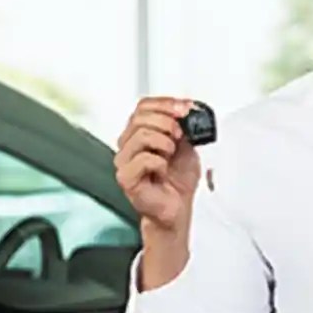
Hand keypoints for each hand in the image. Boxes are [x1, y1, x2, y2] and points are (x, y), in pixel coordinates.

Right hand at [114, 97, 201, 230]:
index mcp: (139, 132)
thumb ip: (184, 126)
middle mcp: (128, 144)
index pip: (144, 106)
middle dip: (167, 122)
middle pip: (141, 117)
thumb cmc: (178, 181)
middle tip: (180, 135)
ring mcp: (124, 161)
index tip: (185, 109)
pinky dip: (160, 163)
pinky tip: (162, 171)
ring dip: (165, 143)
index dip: (166, 104)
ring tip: (171, 155)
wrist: (178, 208)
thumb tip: (188, 108)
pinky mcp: (126, 178)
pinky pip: (143, 159)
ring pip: (141, 134)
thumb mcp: (187, 145)